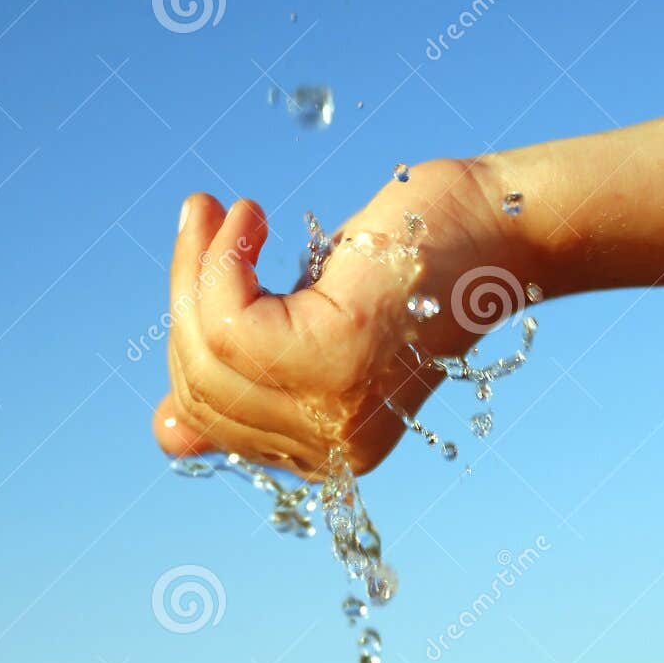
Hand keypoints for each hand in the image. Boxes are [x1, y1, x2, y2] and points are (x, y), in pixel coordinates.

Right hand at [152, 156, 525, 476]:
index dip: (182, 349)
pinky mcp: (337, 357)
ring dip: (199, 267)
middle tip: (205, 220)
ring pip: (209, 352)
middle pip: (202, 390)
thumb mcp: (308, 330)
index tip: (194, 280)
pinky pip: (231, 321)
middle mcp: (335, 448)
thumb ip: (246, 383)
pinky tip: (247, 217)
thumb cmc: (406, 265)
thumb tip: (167, 428)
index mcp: (329, 450)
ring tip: (224, 212)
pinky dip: (222, 258)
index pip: (207, 428)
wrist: (496, 226)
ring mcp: (336, 410)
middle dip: (185, 299)